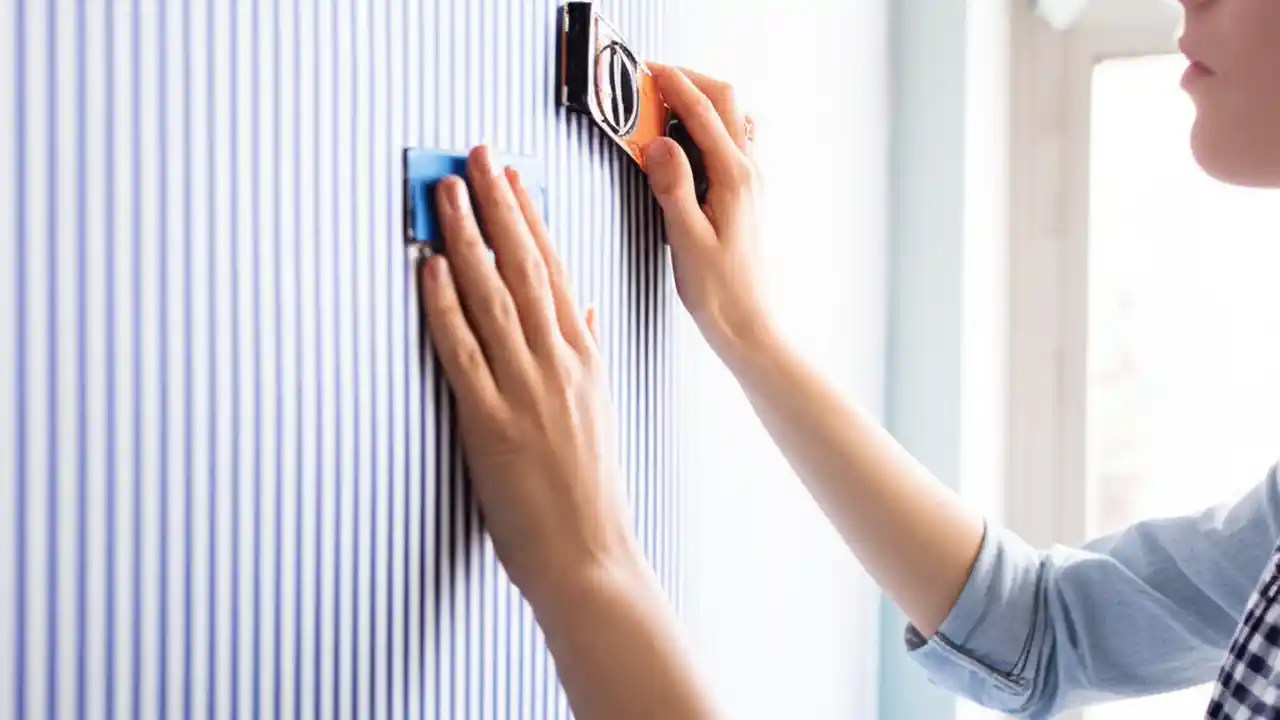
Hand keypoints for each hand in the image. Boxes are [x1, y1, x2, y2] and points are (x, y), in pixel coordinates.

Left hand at [419, 146, 639, 607]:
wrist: (590, 553)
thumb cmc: (591, 488)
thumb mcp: (600, 409)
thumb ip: (591, 353)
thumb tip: (588, 311)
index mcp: (585, 357)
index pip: (557, 270)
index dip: (532, 218)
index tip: (514, 179)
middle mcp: (559, 361)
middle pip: (525, 266)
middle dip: (498, 205)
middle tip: (476, 158)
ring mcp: (526, 388)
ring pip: (493, 295)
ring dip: (466, 237)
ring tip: (445, 192)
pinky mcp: (491, 420)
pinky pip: (463, 348)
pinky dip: (444, 302)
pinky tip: (429, 267)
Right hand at [643, 64, 774, 360]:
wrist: (751, 325)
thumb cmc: (720, 292)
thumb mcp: (686, 240)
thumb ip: (672, 187)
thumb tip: (658, 142)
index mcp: (735, 178)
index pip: (703, 112)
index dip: (674, 84)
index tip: (648, 70)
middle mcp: (749, 173)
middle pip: (726, 102)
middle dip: (690, 82)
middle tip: (654, 80)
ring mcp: (752, 182)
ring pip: (732, 119)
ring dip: (702, 102)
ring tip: (666, 105)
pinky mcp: (747, 195)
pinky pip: (733, 143)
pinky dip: (709, 127)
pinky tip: (688, 142)